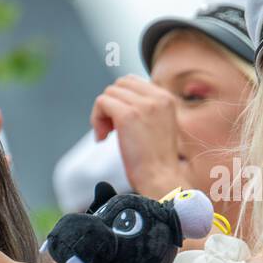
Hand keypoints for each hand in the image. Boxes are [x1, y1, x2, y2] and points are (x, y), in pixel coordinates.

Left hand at [90, 75, 187, 197]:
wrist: (160, 179)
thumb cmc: (156, 162)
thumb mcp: (158, 126)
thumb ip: (145, 109)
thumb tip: (118, 98)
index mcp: (167, 98)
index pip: (133, 82)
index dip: (121, 100)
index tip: (121, 124)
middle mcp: (157, 97)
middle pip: (120, 84)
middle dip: (111, 104)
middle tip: (112, 129)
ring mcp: (143, 105)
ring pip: (108, 93)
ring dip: (102, 113)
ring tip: (107, 135)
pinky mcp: (127, 115)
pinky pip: (101, 102)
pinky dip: (96, 119)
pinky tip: (102, 138)